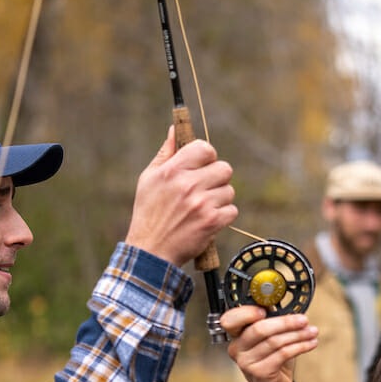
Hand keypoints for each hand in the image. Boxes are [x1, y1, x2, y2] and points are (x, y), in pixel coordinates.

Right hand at [123, 128, 237, 266]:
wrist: (152, 251)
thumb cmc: (149, 213)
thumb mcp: (149, 179)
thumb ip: (166, 154)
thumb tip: (174, 130)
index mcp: (172, 170)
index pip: (205, 148)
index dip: (208, 156)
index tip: (203, 165)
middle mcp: (188, 184)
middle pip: (224, 168)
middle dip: (217, 178)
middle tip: (205, 189)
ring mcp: (202, 204)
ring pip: (229, 191)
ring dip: (220, 199)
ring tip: (202, 208)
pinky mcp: (212, 222)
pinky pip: (232, 210)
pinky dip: (223, 217)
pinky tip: (208, 220)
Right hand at [220, 306, 317, 381]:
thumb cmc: (272, 361)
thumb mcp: (270, 339)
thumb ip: (272, 323)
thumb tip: (287, 308)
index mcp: (236, 335)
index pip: (232, 319)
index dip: (248, 313)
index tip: (266, 309)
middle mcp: (237, 348)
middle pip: (259, 329)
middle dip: (285, 322)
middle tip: (303, 320)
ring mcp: (247, 362)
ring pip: (275, 341)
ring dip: (298, 335)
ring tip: (312, 331)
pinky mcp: (260, 372)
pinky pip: (283, 354)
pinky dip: (300, 346)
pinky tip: (310, 343)